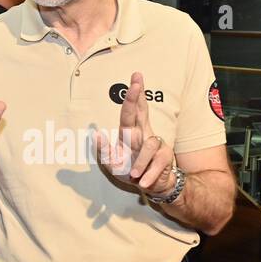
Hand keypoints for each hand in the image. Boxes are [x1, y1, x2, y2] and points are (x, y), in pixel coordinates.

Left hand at [93, 72, 176, 196]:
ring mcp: (156, 144)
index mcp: (130, 132)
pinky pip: (156, 163)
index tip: (136, 76)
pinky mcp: (165, 156)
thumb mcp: (112, 163)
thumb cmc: (129, 170)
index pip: (131, 110)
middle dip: (138, 97)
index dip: (133, 94)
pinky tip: (142, 183)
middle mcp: (143, 134)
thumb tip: (95, 134)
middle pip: (142, 112)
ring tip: (133, 176)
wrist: (151, 186)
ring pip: (148, 145)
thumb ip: (102, 151)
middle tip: (136, 82)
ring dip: (139, 163)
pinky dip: (148, 174)